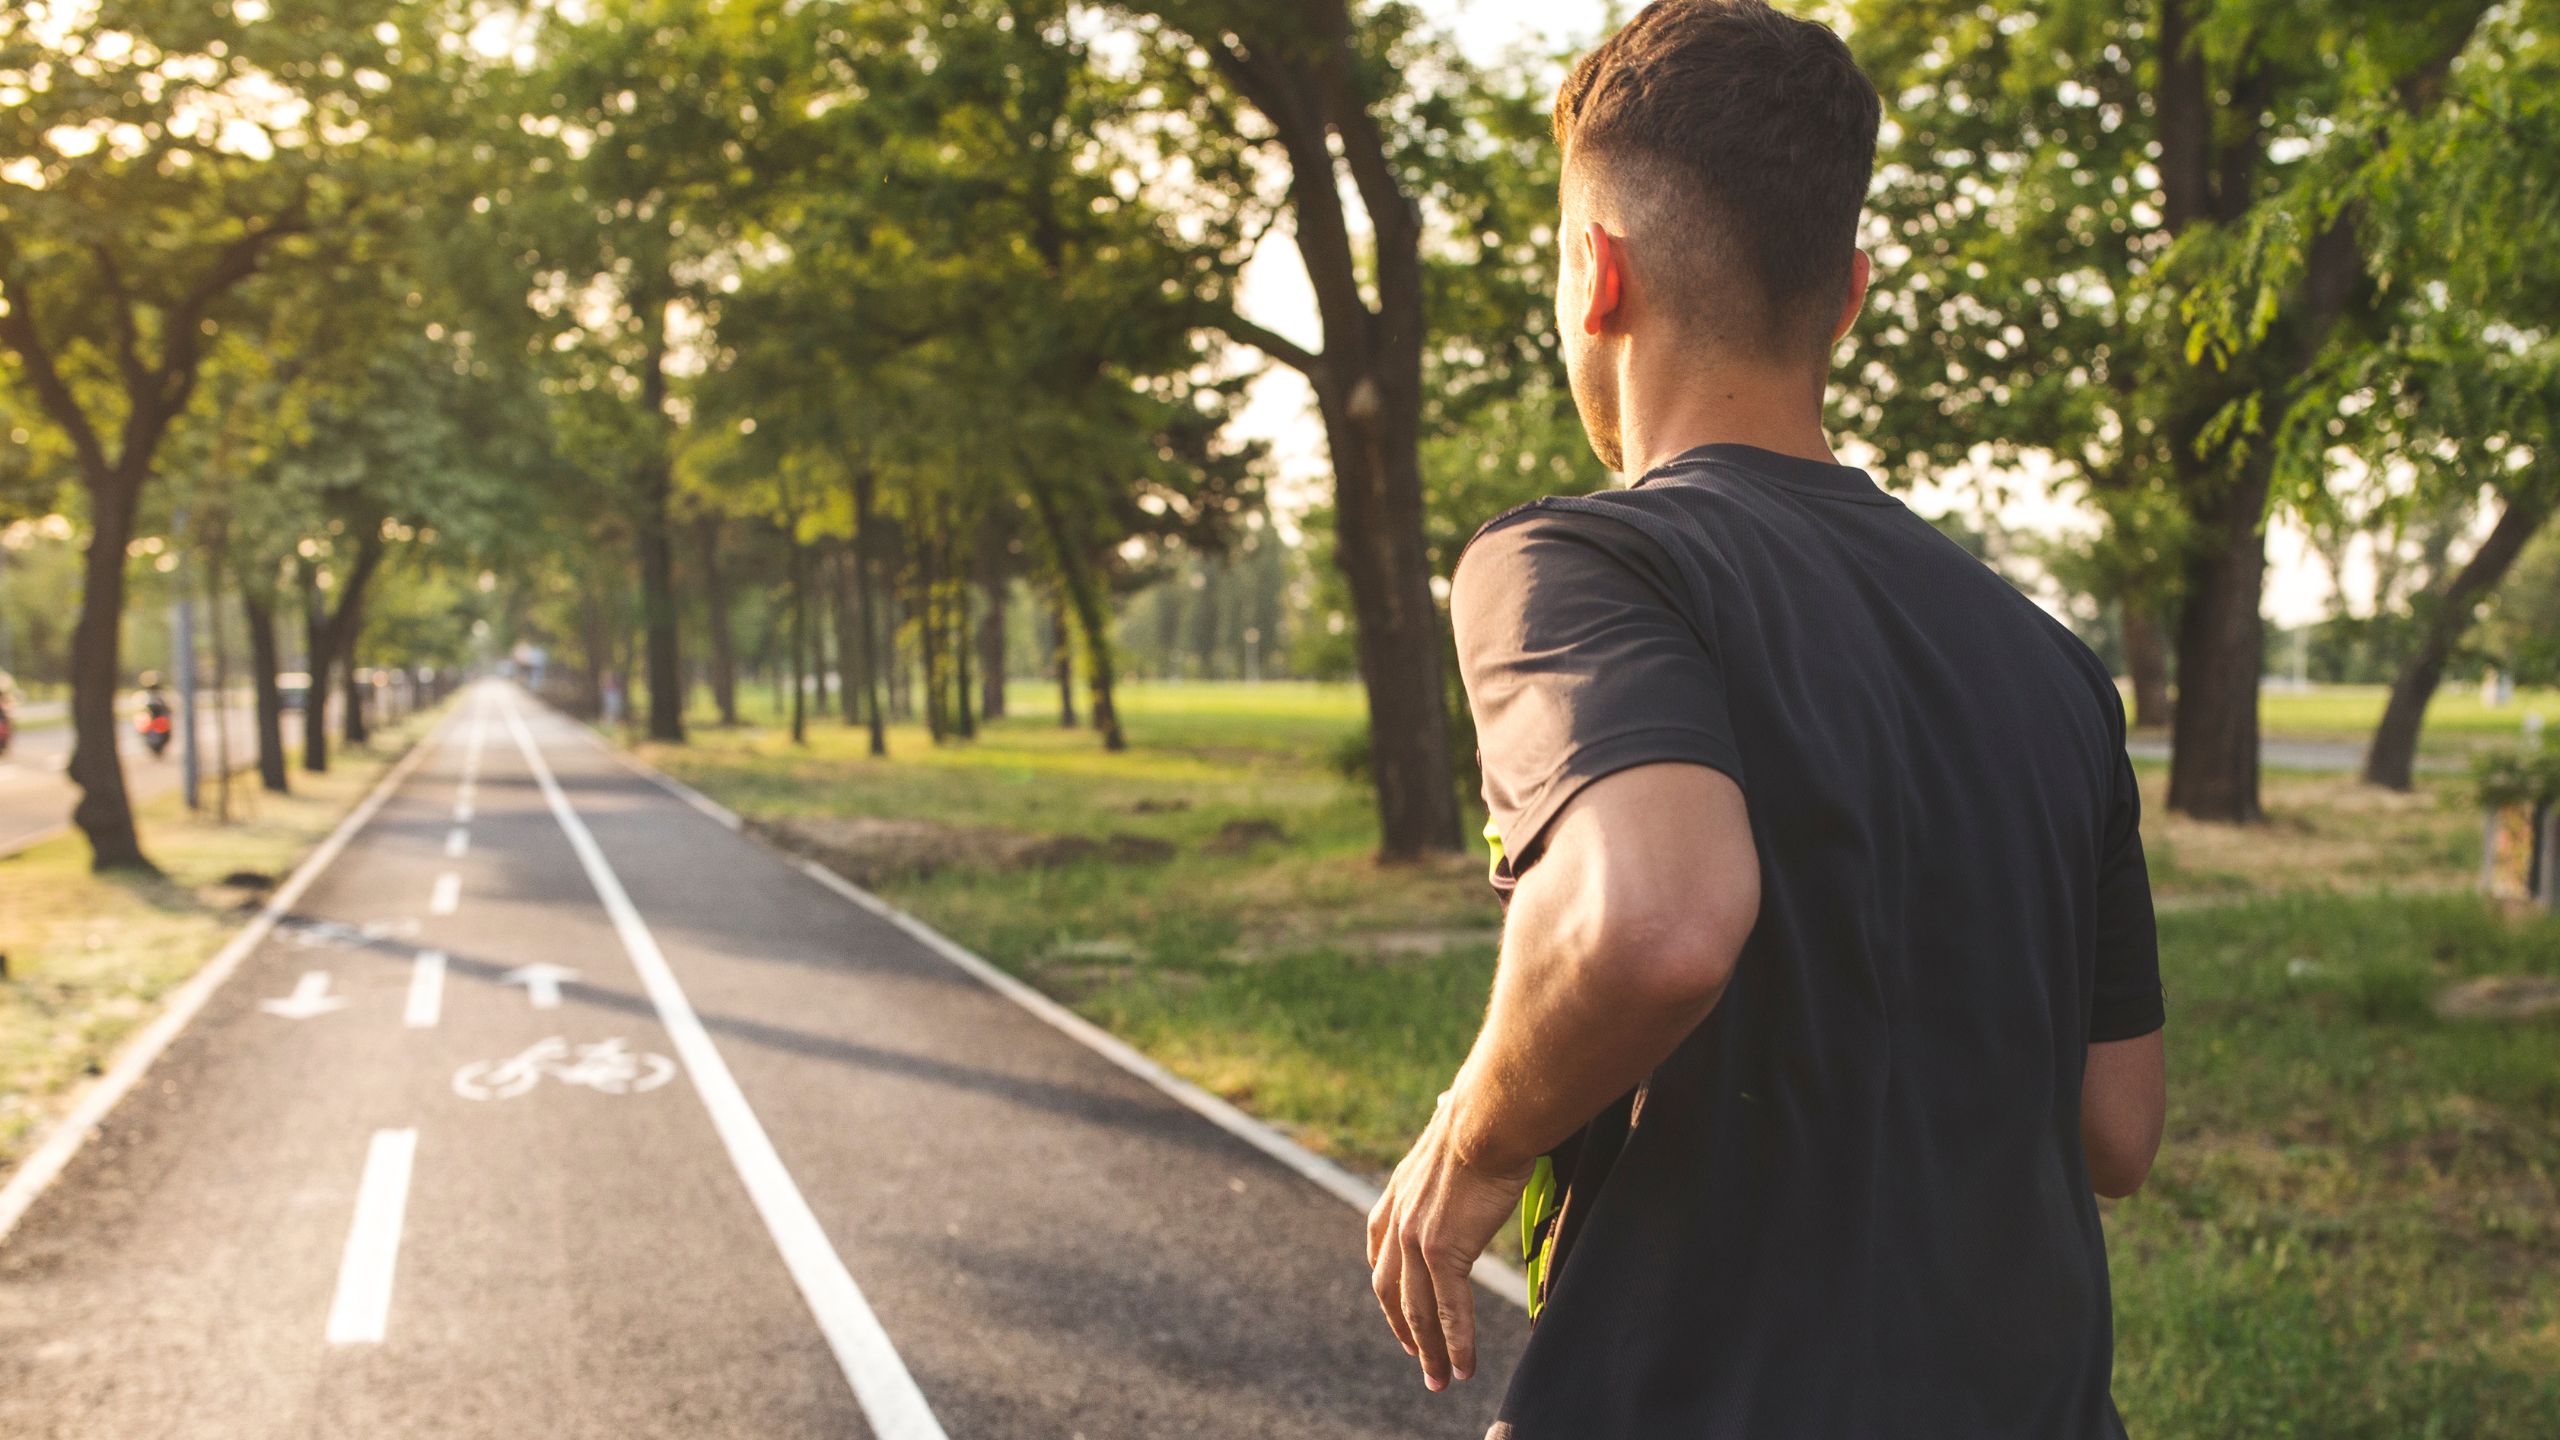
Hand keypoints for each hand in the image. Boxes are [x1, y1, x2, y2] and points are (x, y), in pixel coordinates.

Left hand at [1366, 1092, 1532, 1392]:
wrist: (1490, 1117)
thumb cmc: (1484, 1114)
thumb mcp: (1450, 1123)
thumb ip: (1445, 1130)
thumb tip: (1452, 1099)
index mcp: (1398, 1191)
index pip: (1379, 1250)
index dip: (1388, 1286)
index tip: (1398, 1310)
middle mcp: (1398, 1219)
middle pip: (1392, 1290)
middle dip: (1404, 1330)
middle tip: (1420, 1360)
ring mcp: (1416, 1238)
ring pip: (1417, 1311)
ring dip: (1431, 1351)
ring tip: (1442, 1379)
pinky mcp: (1442, 1251)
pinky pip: (1449, 1310)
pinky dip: (1457, 1343)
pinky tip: (1466, 1366)